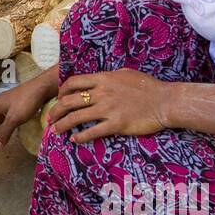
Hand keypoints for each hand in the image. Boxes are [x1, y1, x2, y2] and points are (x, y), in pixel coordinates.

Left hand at [49, 69, 170, 142]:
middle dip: (55, 110)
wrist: (165, 101)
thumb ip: (108, 77)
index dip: (61, 90)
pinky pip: (92, 132)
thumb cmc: (148, 86)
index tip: (58, 98)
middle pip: (69, 101)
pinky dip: (80, 136)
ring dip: (62, 125)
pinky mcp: (116, 125)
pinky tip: (75, 139)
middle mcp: (102, 93)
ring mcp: (108, 109)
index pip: (73, 82)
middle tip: (49, 118)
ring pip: (76, 117)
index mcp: (103, 79)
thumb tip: (97, 79)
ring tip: (55, 131)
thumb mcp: (125, 74)